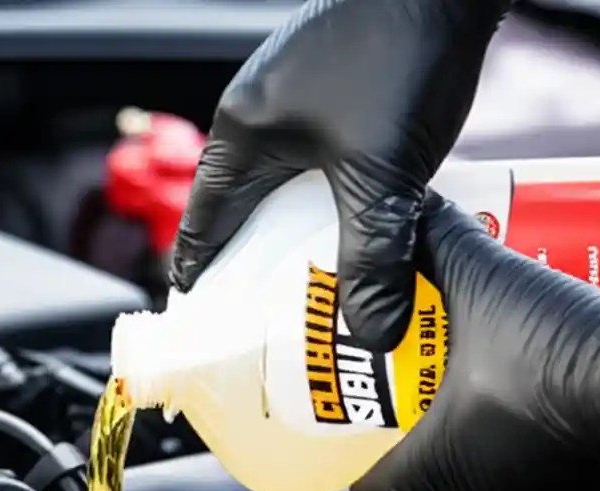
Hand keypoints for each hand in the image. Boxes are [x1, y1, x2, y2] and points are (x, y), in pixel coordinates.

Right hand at [170, 0, 510, 350]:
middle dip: (262, 262)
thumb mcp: (380, 174)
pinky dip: (340, 199)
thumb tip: (371, 330)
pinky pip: (328, 162)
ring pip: (293, 186)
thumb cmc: (398, 53)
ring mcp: (301, 95)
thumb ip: (372, 256)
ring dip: (309, 231)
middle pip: (247, 207)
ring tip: (328, 282)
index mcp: (243, 131)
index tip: (206, 318)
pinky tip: (372, 225)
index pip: (203, 219)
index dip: (201, 273)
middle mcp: (262, 111)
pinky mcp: (342, 86)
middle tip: (274, 317)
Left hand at [349, 193, 599, 490]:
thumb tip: (415, 213)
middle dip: (442, 452)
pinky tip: (569, 418)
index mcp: (444, 460)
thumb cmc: (567, 350)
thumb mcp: (487, 280)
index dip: (366, 474)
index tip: (370, 453)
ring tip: (511, 402)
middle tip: (448, 405)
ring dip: (501, 460)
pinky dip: (559, 468)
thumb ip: (439, 244)